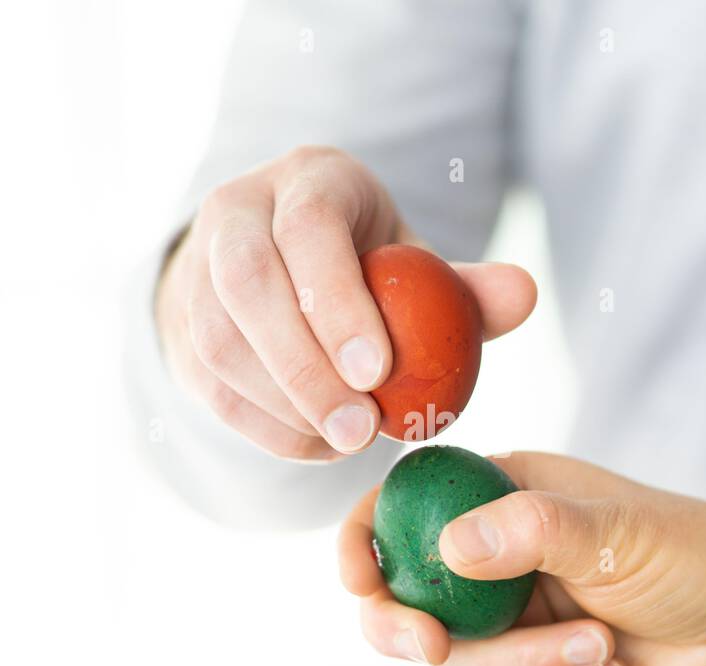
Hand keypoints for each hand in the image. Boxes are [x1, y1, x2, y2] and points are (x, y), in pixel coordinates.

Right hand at [153, 145, 537, 459]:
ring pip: (217, 339)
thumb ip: (464, 286)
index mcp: (306, 179)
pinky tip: (317, 447)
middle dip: (302, 365)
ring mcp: (197, 266)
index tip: (378, 371)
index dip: (337, 301)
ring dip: (282, 404)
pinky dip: (264, 427)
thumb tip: (523, 295)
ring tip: (346, 443)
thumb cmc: (371, 267)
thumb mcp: (416, 263)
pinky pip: (209, 384)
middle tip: (360, 428)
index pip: (308, 228)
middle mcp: (237, 209)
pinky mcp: (182, 324)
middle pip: (247, 283)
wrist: (285, 268)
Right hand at [338, 452, 705, 665]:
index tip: (360, 580)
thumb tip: (452, 544)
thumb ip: (536, 529)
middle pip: (402, 599)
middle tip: (431, 648)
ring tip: (598, 645)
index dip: (364, 541)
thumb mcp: (619, 529)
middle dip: (408, 629)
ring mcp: (508, 621)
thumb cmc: (694, 555)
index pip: (401, 508)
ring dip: (524, 664)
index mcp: (499, 497)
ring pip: (456, 663)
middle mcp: (491, 560)